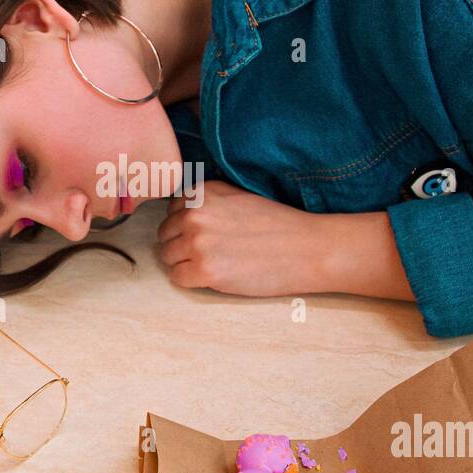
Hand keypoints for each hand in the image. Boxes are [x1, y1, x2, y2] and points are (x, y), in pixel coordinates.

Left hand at [155, 179, 325, 296]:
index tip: (206, 233)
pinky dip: (190, 280)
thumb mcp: (238, 197)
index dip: (186, 224)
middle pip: (166, 233)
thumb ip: (208, 202)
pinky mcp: (205, 271)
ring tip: (211, 264)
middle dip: (182, 243)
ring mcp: (198, 243)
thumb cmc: (277, 224)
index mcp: (203, 192)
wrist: (307, 249)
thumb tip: (179, 215)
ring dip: (184, 262)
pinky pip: (177, 277)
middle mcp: (195, 214)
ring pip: (167, 256)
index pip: (172, 209)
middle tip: (209, 252)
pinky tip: (212, 276)